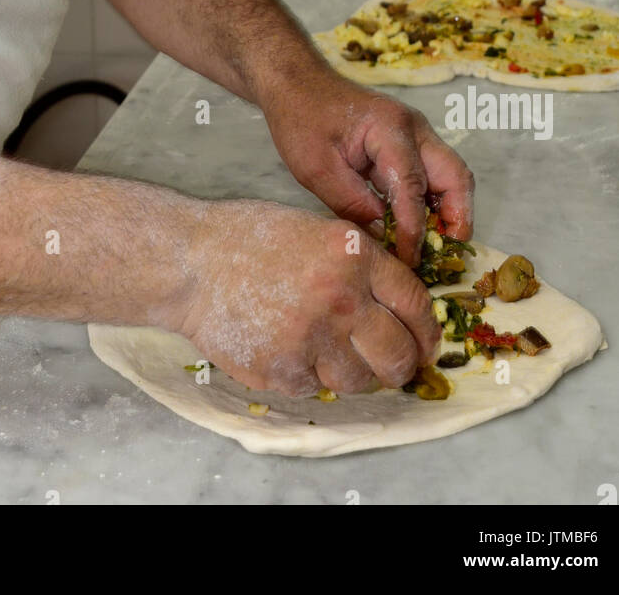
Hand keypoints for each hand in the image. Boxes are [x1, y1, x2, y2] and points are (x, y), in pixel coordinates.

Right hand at [181, 198, 440, 396]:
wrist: (193, 262)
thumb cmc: (251, 239)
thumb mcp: (319, 230)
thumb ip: (361, 265)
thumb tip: (400, 305)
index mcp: (354, 256)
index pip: (415, 305)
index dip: (425, 330)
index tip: (423, 341)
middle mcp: (341, 298)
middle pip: (399, 355)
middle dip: (402, 364)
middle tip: (393, 364)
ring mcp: (312, 338)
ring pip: (361, 380)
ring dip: (355, 373)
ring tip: (333, 354)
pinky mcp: (284, 371)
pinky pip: (316, 388)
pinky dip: (310, 376)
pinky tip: (291, 349)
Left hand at [263, 64, 474, 267]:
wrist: (298, 85)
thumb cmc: (302, 119)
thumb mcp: (316, 168)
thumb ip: (351, 203)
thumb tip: (383, 238)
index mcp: (389, 128)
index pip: (413, 185)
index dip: (414, 228)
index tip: (410, 260)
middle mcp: (414, 128)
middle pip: (454, 176)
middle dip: (456, 219)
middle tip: (444, 256)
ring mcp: (416, 135)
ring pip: (451, 176)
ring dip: (448, 213)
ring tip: (434, 249)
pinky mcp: (410, 144)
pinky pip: (434, 176)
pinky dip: (433, 204)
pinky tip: (419, 230)